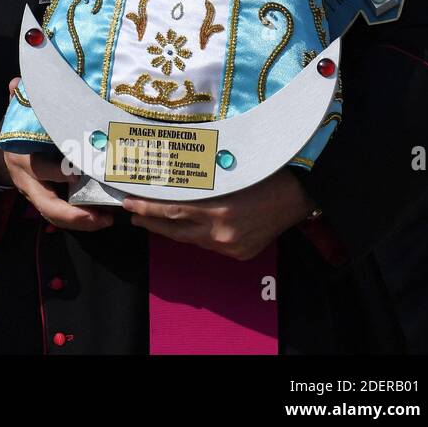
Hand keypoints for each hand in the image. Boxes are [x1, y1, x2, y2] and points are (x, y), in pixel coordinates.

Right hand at [0, 76, 113, 231]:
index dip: (57, 173)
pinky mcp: (46, 204)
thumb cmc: (20, 134)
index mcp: (22, 159)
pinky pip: (62, 218)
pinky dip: (82, 221)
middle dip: (74, 214)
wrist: (4, 154)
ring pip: (56, 217)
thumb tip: (16, 83)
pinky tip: (102, 218)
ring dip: (82, 223)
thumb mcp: (17, 117)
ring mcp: (36, 196)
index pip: (40, 168)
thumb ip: (19, 101)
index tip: (79, 172)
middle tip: (100, 215)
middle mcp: (28, 182)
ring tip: (106, 220)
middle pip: (48, 205)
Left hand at [121, 168, 315, 260]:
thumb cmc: (261, 173)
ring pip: (192, 239)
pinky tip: (185, 227)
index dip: (147, 207)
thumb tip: (166, 182)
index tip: (129, 202)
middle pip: (175, 229)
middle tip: (131, 214)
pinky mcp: (241, 253)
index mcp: (216, 208)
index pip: (170, 210)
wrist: (299, 192)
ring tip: (152, 220)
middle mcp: (222, 232)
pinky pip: (210, 244)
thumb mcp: (223, 173)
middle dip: (151, 221)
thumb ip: (196, 183)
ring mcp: (232, 246)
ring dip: (171, 229)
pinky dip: (197, 235)